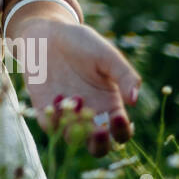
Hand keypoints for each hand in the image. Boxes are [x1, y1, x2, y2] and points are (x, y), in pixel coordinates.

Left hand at [10, 16, 141, 156]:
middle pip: (98, 146)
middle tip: (100, 131)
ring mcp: (66, 114)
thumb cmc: (82, 42)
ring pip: (73, 138)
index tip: (119, 117)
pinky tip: (56, 99)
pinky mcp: (44, 108)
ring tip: (75, 98)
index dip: (122, 131)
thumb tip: (134, 100)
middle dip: (100, 144)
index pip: (120, 132)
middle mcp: (89, 115)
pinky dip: (53, 120)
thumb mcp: (107, 56)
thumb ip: (124, 76)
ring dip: (75, 126)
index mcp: (109, 104)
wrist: (47, 32)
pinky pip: (49, 125)